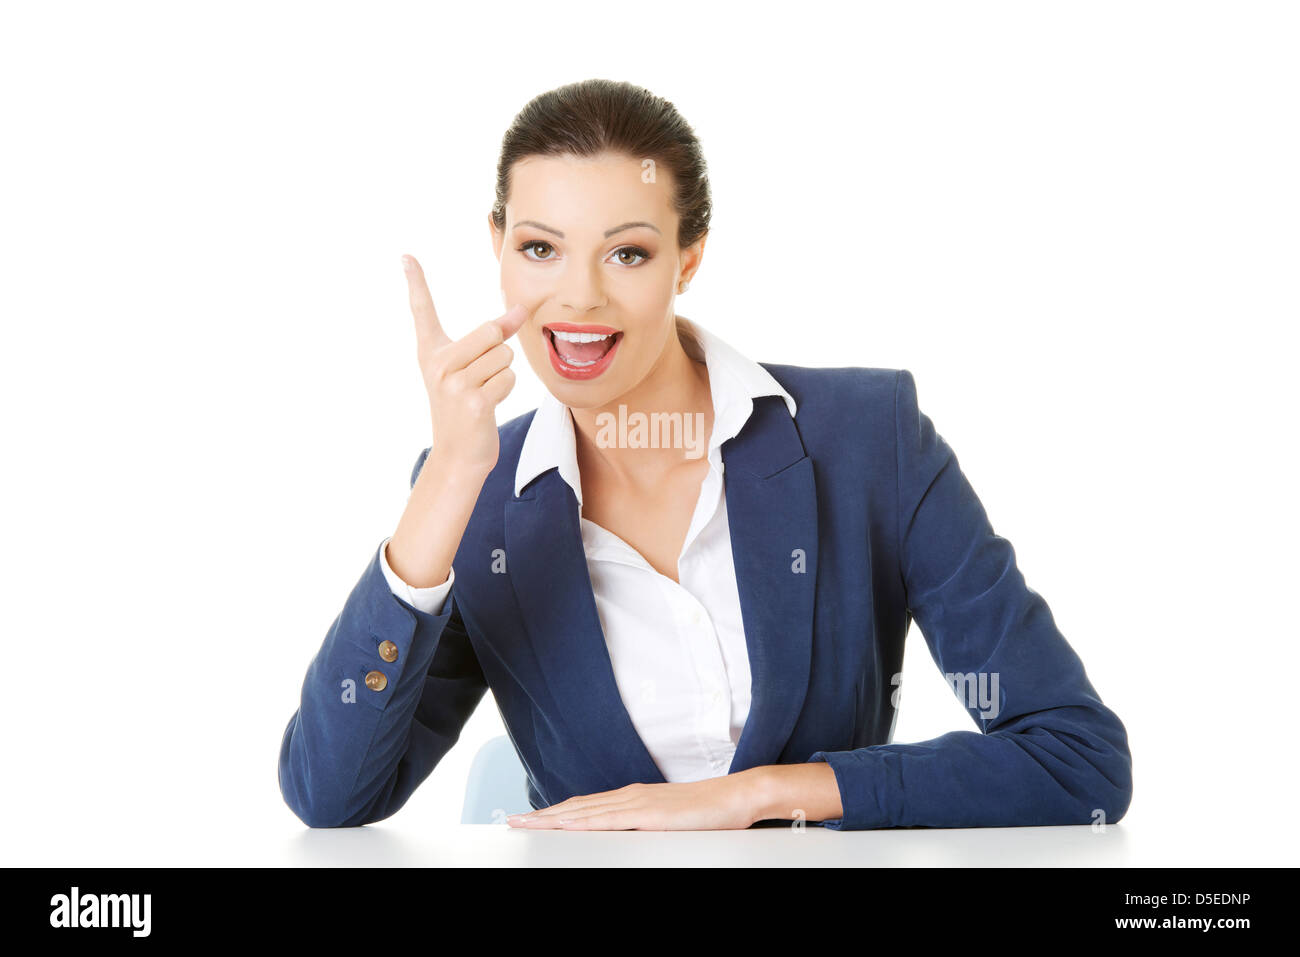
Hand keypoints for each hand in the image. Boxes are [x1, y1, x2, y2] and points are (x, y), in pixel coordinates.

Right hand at [403, 254, 530, 474]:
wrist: (458, 457)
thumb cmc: (467, 409)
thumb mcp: (473, 369)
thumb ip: (494, 337)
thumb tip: (520, 309)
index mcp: (431, 352)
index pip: (422, 310)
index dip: (415, 281)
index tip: (406, 255)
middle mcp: (437, 364)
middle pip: (491, 332)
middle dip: (500, 351)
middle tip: (482, 378)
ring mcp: (453, 383)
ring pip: (504, 356)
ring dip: (504, 375)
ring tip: (484, 393)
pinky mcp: (473, 401)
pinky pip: (508, 379)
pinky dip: (506, 392)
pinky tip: (487, 406)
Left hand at [505, 776, 761, 830]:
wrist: (735, 797)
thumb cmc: (707, 812)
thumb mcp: (666, 820)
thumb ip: (642, 825)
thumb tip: (622, 836)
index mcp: (631, 798)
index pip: (583, 806)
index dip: (554, 812)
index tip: (530, 818)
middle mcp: (629, 797)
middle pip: (576, 808)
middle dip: (542, 816)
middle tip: (512, 821)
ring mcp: (637, 804)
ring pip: (584, 813)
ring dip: (552, 818)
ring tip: (527, 824)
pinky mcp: (649, 816)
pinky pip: (609, 821)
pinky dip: (583, 822)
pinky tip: (565, 825)